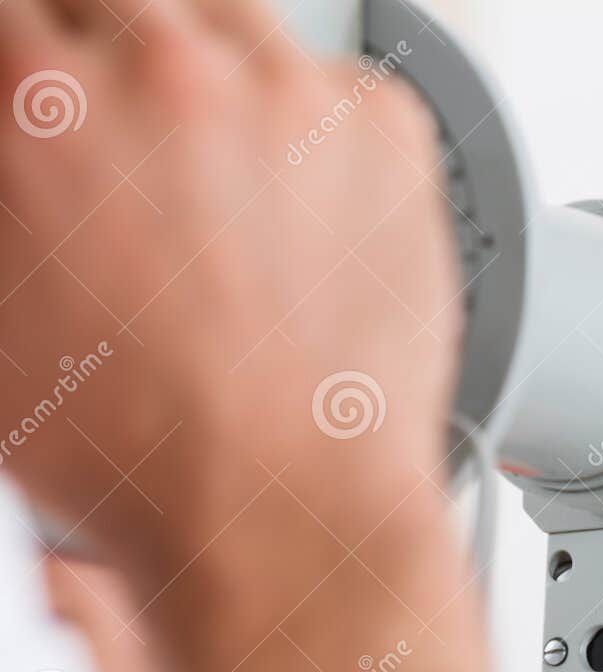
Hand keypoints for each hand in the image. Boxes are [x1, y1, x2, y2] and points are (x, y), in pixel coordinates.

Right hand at [0, 0, 491, 671]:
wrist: (280, 512)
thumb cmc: (137, 446)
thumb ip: (11, 189)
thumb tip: (34, 156)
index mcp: (35, 94)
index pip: (27, 20)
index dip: (42, 69)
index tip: (64, 98)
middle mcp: (166, 68)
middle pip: (128, 8)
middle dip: (119, 69)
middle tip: (141, 156)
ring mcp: (289, 94)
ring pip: (234, 28)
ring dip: (216, 86)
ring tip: (223, 190)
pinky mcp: (386, 134)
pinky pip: (336, 91)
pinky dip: (315, 136)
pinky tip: (301, 220)